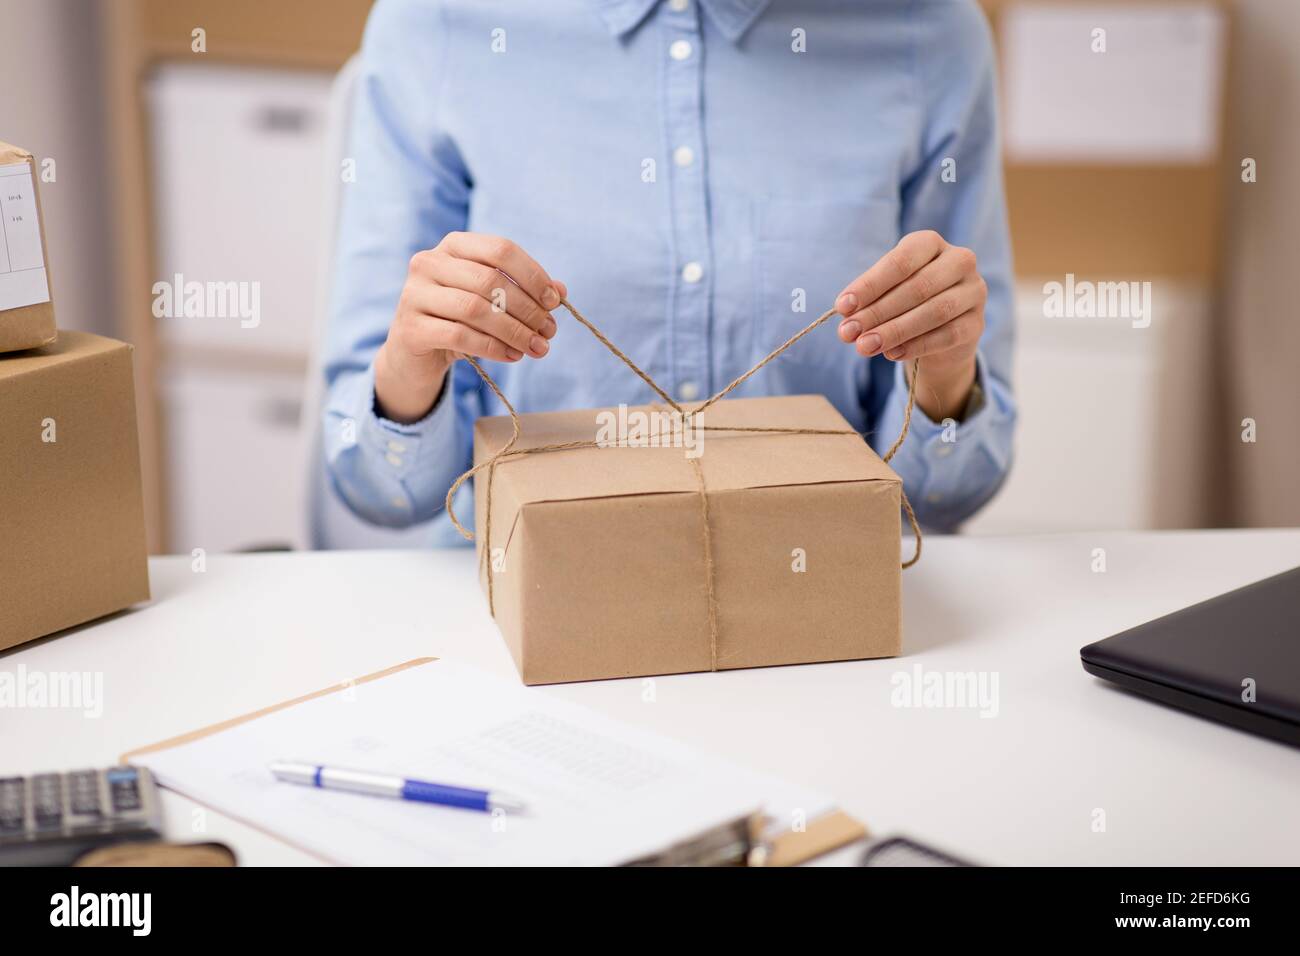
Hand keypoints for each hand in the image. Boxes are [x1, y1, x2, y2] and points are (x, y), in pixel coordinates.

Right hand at [374, 232, 566, 422]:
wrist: (416, 355)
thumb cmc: (459, 320)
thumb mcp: (492, 302)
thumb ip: (524, 291)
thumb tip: (560, 291)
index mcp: (454, 246)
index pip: (500, 250)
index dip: (532, 275)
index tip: (554, 302)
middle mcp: (430, 263)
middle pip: (490, 280)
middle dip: (527, 308)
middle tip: (548, 331)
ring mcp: (415, 294)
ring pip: (475, 309)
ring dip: (514, 331)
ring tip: (536, 347)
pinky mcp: (411, 328)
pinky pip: (460, 336)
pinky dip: (493, 347)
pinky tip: (512, 356)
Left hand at [835, 230, 984, 421]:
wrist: (939, 334)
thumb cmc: (905, 303)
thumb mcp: (886, 294)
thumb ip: (870, 301)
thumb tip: (847, 318)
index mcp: (930, 243)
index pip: (900, 261)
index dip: (870, 285)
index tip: (842, 307)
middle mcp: (959, 261)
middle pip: (918, 287)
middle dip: (877, 312)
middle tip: (848, 333)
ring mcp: (973, 292)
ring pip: (935, 312)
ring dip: (895, 331)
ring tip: (865, 346)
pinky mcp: (976, 324)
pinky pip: (947, 335)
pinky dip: (916, 345)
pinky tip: (892, 354)